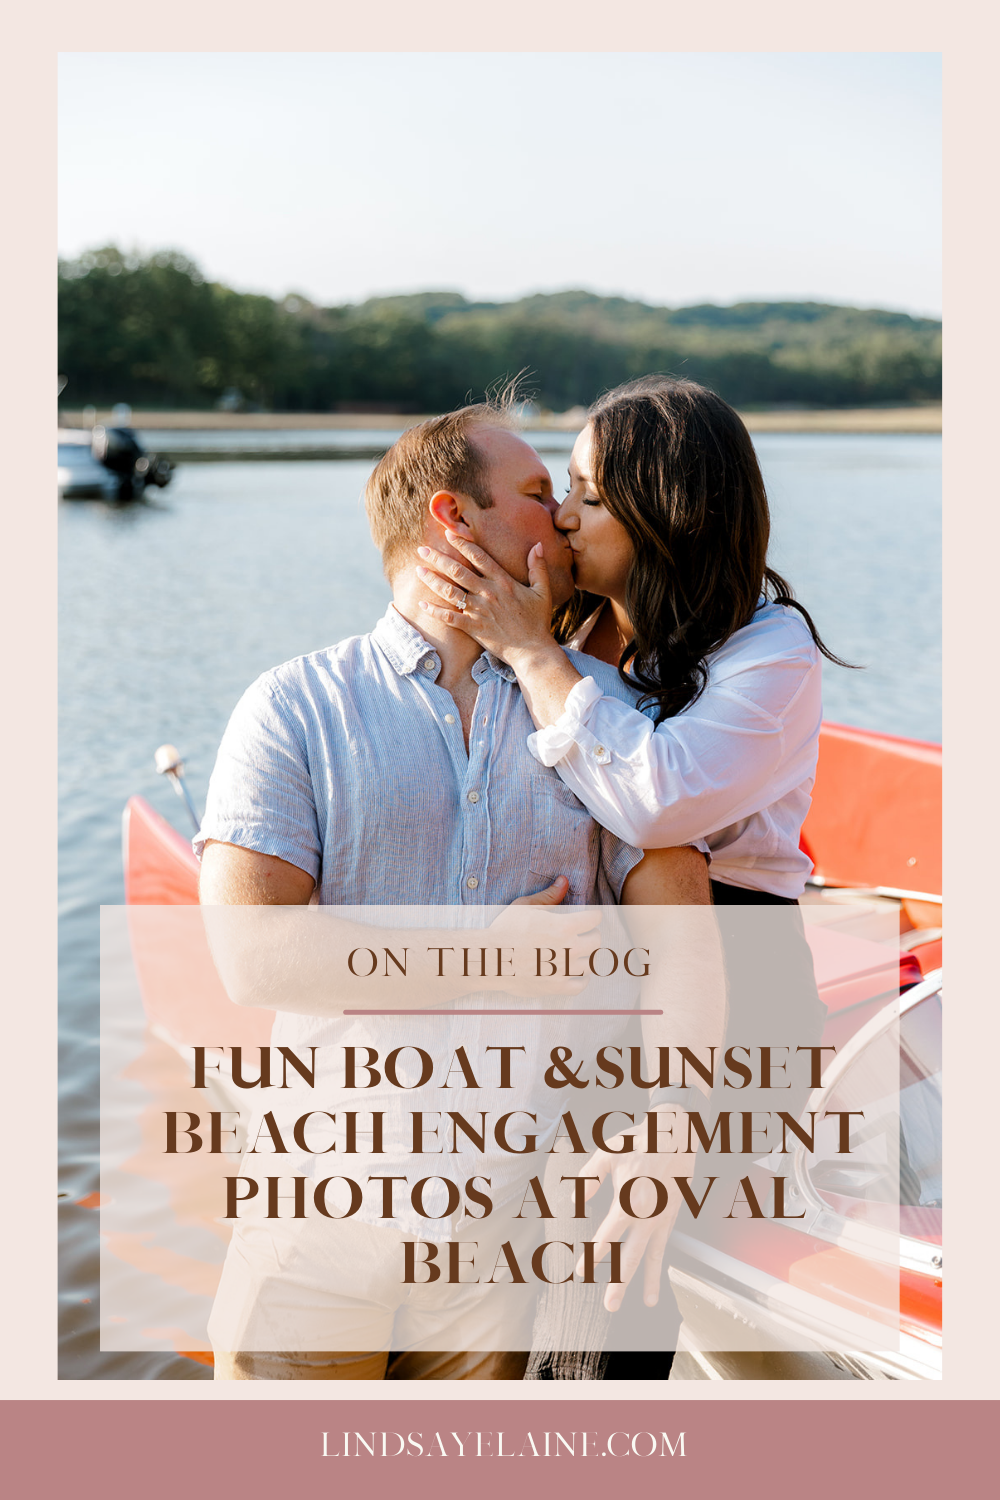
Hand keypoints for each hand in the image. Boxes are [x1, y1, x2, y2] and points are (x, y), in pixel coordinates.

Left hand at [416, 532, 558, 664]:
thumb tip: (538, 545)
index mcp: (503, 582)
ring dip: (433, 581)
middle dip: (438, 559)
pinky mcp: (474, 628)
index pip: (479, 557)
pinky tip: (423, 604)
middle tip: (422, 550)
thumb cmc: (538, 621)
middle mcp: (488, 593)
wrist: (533, 650)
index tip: (449, 533)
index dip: (463, 544)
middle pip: (458, 571)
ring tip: (419, 571)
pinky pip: (450, 618)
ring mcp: (479, 611)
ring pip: (451, 592)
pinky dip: (436, 611)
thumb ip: (538, 567)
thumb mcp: (543, 592)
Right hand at [485, 876, 604, 1002]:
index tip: (589, 918)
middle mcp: (569, 947)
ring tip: (579, 954)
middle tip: (583, 935)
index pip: (594, 919)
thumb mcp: (525, 906)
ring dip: (587, 957)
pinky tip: (575, 973)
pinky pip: (581, 985)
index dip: (592, 916)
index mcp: (564, 926)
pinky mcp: (557, 987)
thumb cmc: (505, 930)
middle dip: (591, 935)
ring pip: (591, 963)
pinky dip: (581, 979)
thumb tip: (564, 880)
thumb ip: (548, 895)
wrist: (490, 959)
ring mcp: (564, 969)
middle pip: (596, 941)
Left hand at [575, 1113, 697, 1311]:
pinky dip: (660, 1264)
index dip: (594, 1256)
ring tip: (647, 1304)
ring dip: (648, 1282)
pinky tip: (656, 1279)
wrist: (676, 1136)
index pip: (607, 1236)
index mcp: (628, 1202)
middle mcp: (646, 1217)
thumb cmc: (638, 1143)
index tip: (582, 1273)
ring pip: (653, 1256)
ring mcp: (661, 1219)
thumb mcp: (608, 1153)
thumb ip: (589, 1177)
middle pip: (632, 1257)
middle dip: (620, 1283)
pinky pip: (664, 1246)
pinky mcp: (671, 1217)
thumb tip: (573, 1199)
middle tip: (610, 1307)